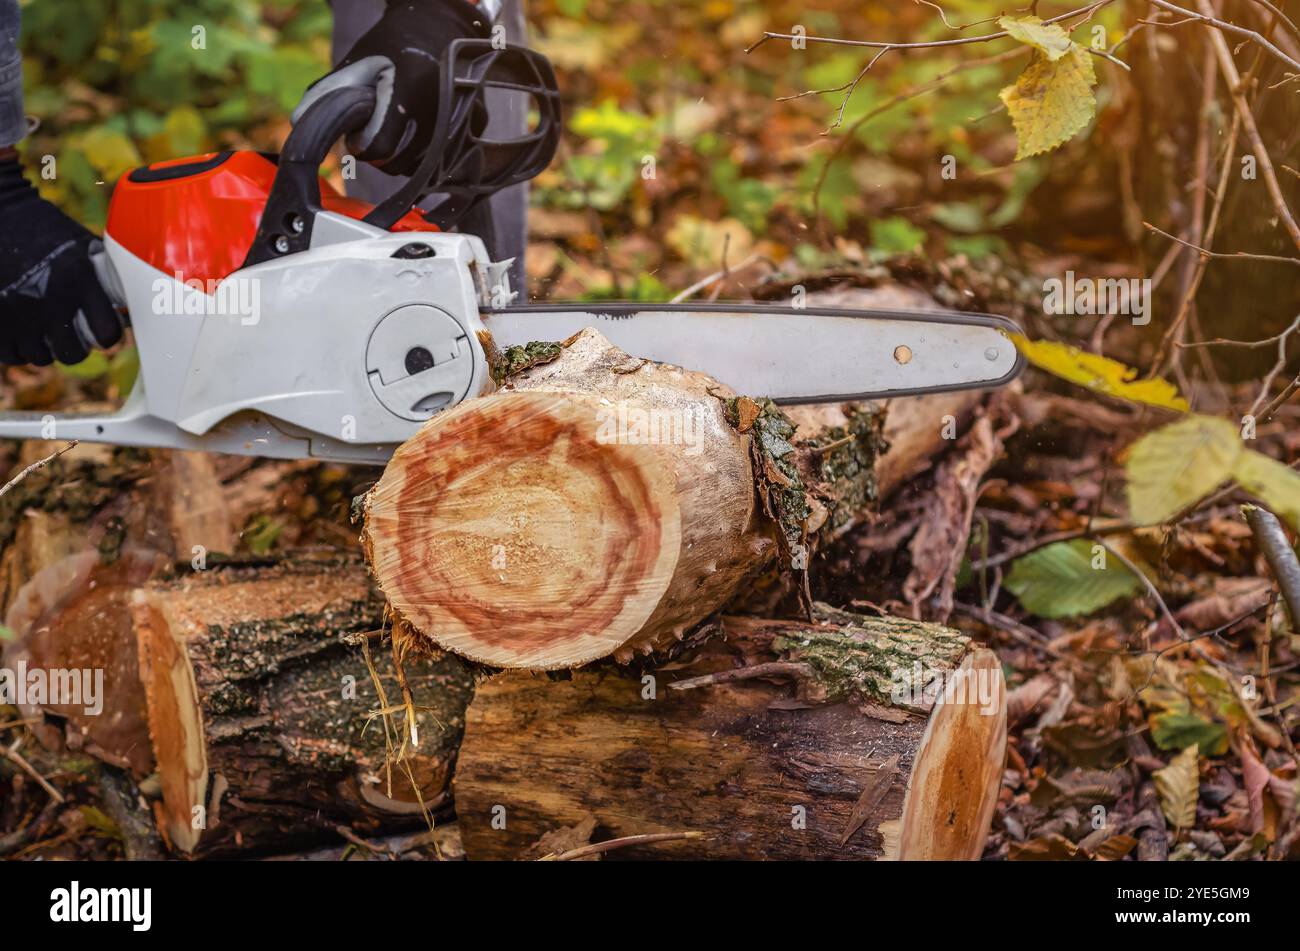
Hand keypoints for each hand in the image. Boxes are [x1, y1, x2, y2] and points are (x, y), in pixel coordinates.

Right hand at [0, 156, 121, 365]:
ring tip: (45, 327)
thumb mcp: (83, 246)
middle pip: (73, 353)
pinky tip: (23, 330)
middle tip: (72, 333)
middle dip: (76, 346)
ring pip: (41, 357)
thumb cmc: (46, 230)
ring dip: (46, 347)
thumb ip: (104, 278)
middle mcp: (50, 299)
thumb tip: (131, 309)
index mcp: (79, 279)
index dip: (106, 335)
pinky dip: (19, 348)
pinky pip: (12, 355)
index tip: (102, 330)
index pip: (107, 333)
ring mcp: (18, 312)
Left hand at [293, 0, 492, 177]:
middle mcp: (441, 109)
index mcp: (409, 90)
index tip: (359, 132)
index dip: (361, 145)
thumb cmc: (391, 46)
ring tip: (398, 124)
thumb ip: (326, 94)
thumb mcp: (355, 62)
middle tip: (377, 125)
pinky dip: (425, 152)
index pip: (379, 150)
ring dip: (402, 155)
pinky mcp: (475, 127)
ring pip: (420, 169)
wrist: (438, 26)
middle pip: (398, 165)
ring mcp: (462, 120)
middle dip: (380, 152)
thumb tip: (301, 125)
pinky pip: (442, 161)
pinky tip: (420, 127)